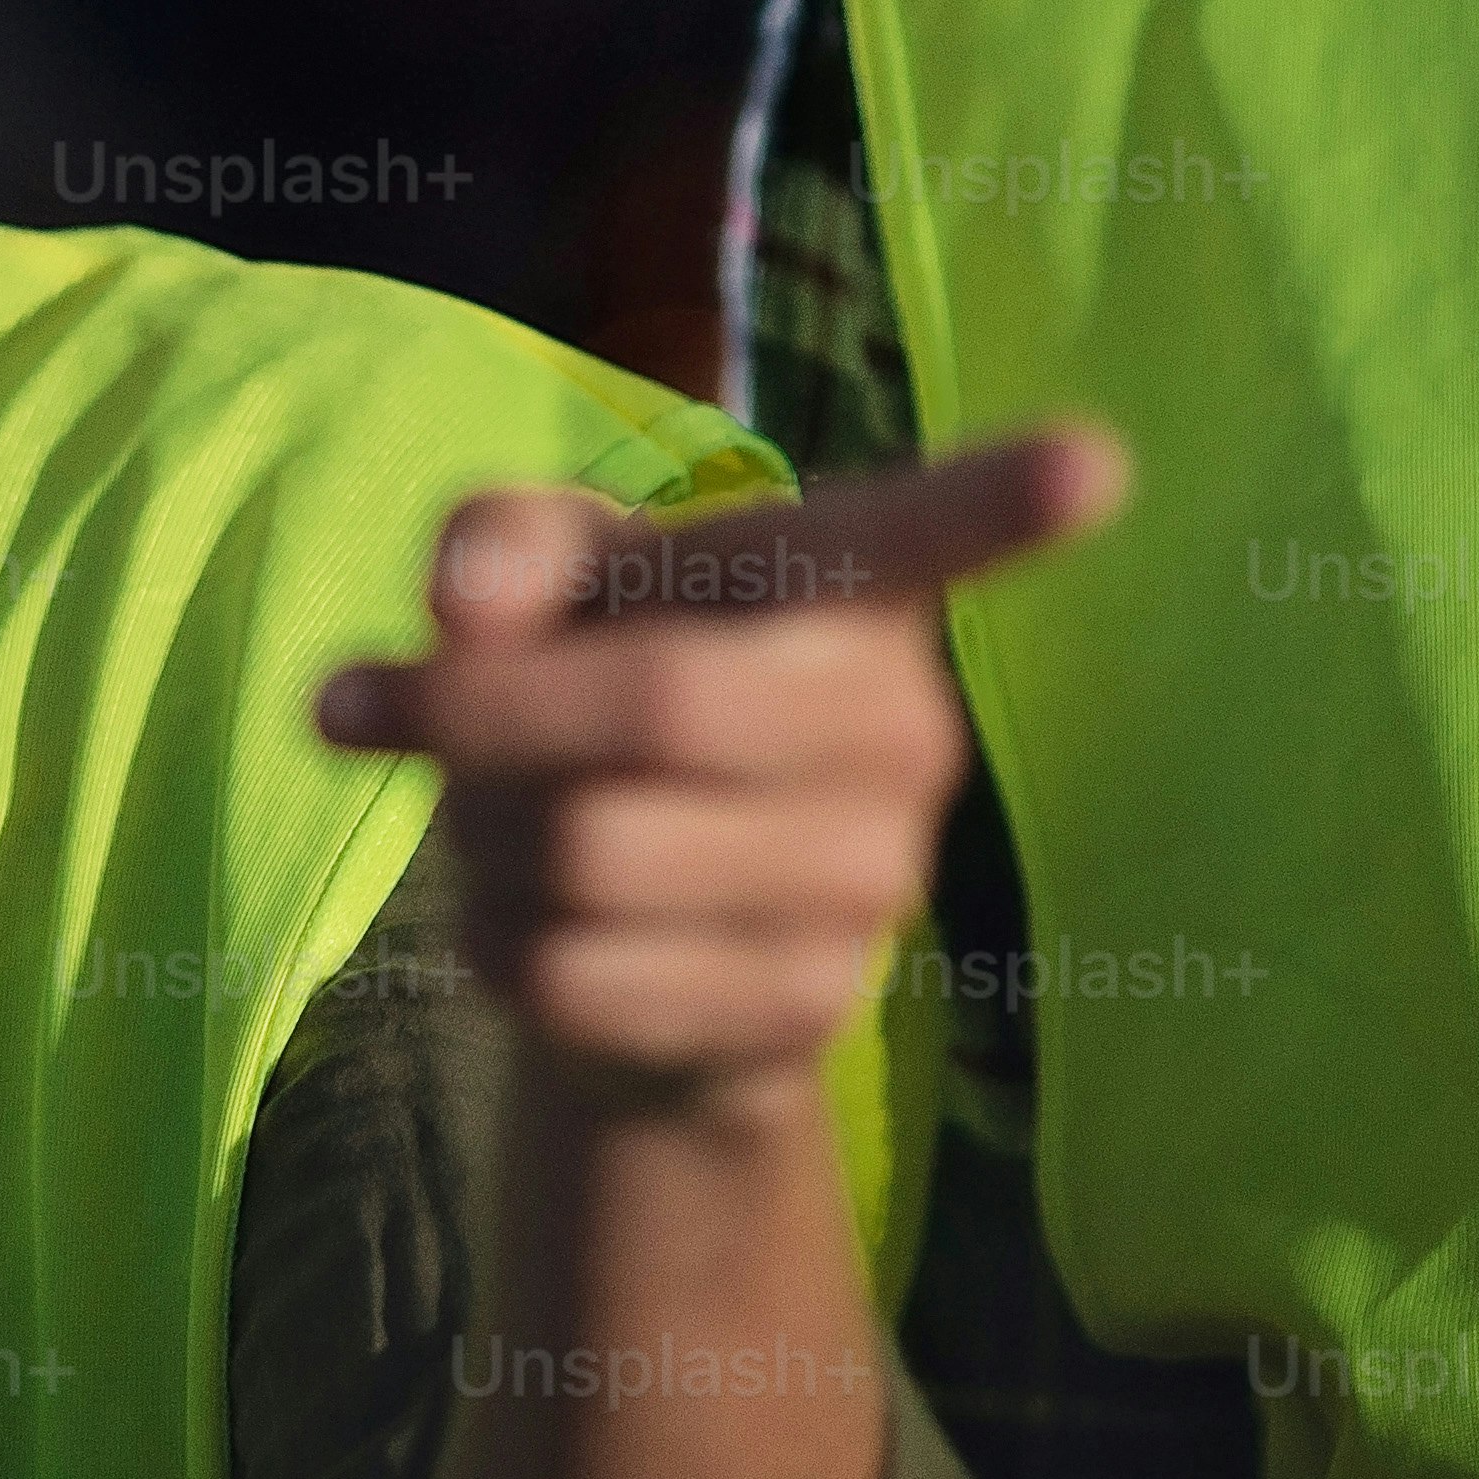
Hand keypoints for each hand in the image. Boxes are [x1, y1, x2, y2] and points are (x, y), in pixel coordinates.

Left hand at [314, 426, 1124, 1114]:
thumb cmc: (594, 691)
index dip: (1005, 501)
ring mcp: (874, 881)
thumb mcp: (540, 589)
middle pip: (661, 700)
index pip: (931, 535)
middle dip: (481, 713)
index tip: (1093, 464)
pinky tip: (531, 928)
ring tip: (494, 827)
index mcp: (849, 589)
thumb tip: (467, 594)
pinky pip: (577, 976)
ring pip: (593, 851)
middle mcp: (900, 727)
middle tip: (385, 705)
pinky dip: (493, 948)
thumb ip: (502, 545)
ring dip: (477, 838)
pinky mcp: (807, 1013)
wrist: (623, 942)